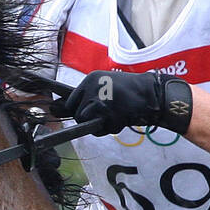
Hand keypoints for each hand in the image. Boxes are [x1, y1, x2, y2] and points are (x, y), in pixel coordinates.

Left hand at [60, 69, 192, 136]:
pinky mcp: (109, 113)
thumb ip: (87, 96)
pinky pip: (99, 129)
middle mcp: (92, 88)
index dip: (76, 110)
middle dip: (89, 119)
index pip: (70, 101)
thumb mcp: (105, 86)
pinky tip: (120, 120)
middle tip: (106, 115)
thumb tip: (57, 108)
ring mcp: (100, 101)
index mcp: (90, 79)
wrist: (151, 93)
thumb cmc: (129, 92)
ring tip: (114, 117)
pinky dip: (109, 129)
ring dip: (99, 125)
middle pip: (77, 114)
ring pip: (86, 122)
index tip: (82, 114)